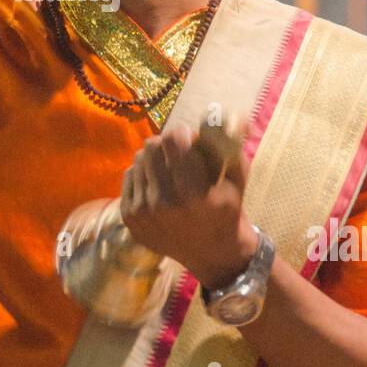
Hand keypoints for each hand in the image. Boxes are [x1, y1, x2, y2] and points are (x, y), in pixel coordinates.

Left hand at [120, 116, 259, 288]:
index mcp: (193, 193)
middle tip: (179, 154)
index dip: (183, 134)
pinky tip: (159, 187)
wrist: (212, 253)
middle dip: (167, 144)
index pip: (173, 139)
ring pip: (139, 159)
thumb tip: (228, 113)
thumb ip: (231, 142)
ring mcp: (143, 212)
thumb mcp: (237, 175)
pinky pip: (129, 176)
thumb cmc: (227, 209)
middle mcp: (164, 203)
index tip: (190, 140)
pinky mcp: (129, 216)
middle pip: (152, 146)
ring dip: (154, 159)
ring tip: (171, 173)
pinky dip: (144, 175)